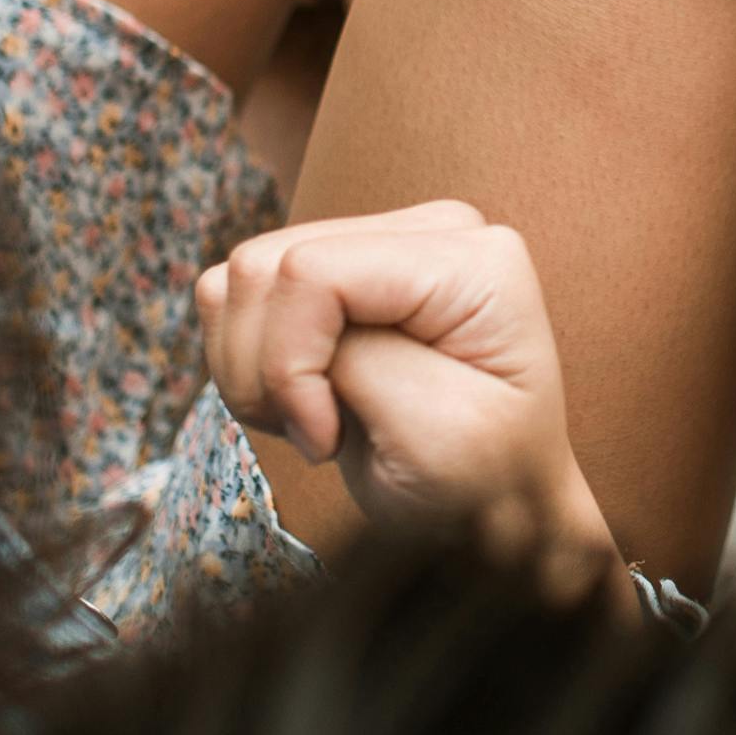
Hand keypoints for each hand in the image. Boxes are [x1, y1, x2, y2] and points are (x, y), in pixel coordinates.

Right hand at [198, 202, 622, 598]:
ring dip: (252, 367)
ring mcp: (379, 244)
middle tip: (317, 435)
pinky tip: (302, 399)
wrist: (494, 503)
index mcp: (472, 262)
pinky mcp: (338, 270)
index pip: (312, 271)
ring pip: (243, 276)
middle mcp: (428, 231)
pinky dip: (248, 359)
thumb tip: (288, 322)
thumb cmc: (481, 479)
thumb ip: (361, 362)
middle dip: (266, 368)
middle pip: (265, 265)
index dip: (289, 362)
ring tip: (313, 420)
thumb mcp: (436, 433)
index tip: (324, 441)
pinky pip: (240, 293)